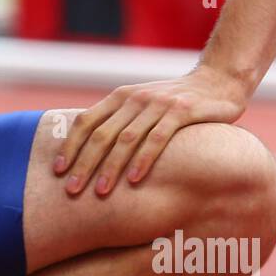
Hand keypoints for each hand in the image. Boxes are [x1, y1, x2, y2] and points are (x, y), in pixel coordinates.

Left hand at [53, 66, 248, 197]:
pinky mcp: (181, 110)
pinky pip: (158, 138)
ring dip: (110, 167)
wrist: (217, 82)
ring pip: (126, 139)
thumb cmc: (174, 102)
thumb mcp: (142, 106)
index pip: (86, 122)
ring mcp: (158, 104)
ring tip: (100, 192)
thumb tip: (87, 153)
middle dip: (84, 163)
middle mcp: (134, 98)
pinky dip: (143, 160)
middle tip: (72, 190)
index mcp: (120, 97)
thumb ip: (119, 122)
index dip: (70, 146)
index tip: (58, 171)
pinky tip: (133, 179)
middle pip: (101, 134)